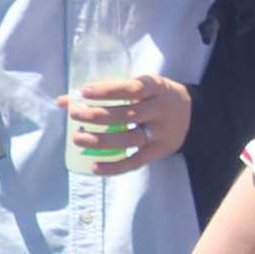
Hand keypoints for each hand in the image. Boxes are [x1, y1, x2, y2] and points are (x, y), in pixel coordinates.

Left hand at [60, 72, 190, 174]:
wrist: (192, 114)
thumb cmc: (152, 96)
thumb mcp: (138, 86)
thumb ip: (104, 91)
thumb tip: (62, 101)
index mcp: (156, 87)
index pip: (132, 88)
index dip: (108, 90)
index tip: (85, 91)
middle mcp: (160, 109)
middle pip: (127, 115)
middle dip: (97, 115)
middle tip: (75, 114)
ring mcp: (161, 132)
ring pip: (129, 139)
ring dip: (101, 140)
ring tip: (77, 138)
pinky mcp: (159, 151)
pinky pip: (136, 161)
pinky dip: (115, 167)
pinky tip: (95, 167)